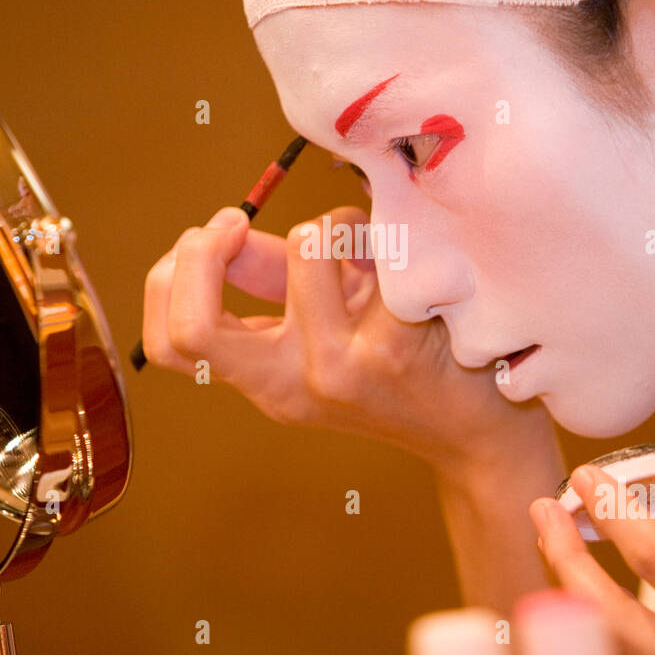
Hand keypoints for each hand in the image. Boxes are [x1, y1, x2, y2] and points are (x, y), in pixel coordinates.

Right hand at [141, 204, 556, 469]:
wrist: (482, 431)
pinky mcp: (393, 346)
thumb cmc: (404, 365)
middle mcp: (291, 387)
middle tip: (232, 222)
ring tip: (366, 247)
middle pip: (195, 326)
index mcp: (268, 382)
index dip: (171, 277)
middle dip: (199, 252)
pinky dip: (389, 233)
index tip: (213, 236)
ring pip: (306, 245)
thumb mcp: (324, 326)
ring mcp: (340, 370)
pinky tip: (413, 265)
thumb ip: (270, 281)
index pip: (172, 344)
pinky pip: (374, 243)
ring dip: (337, 223)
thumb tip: (224, 234)